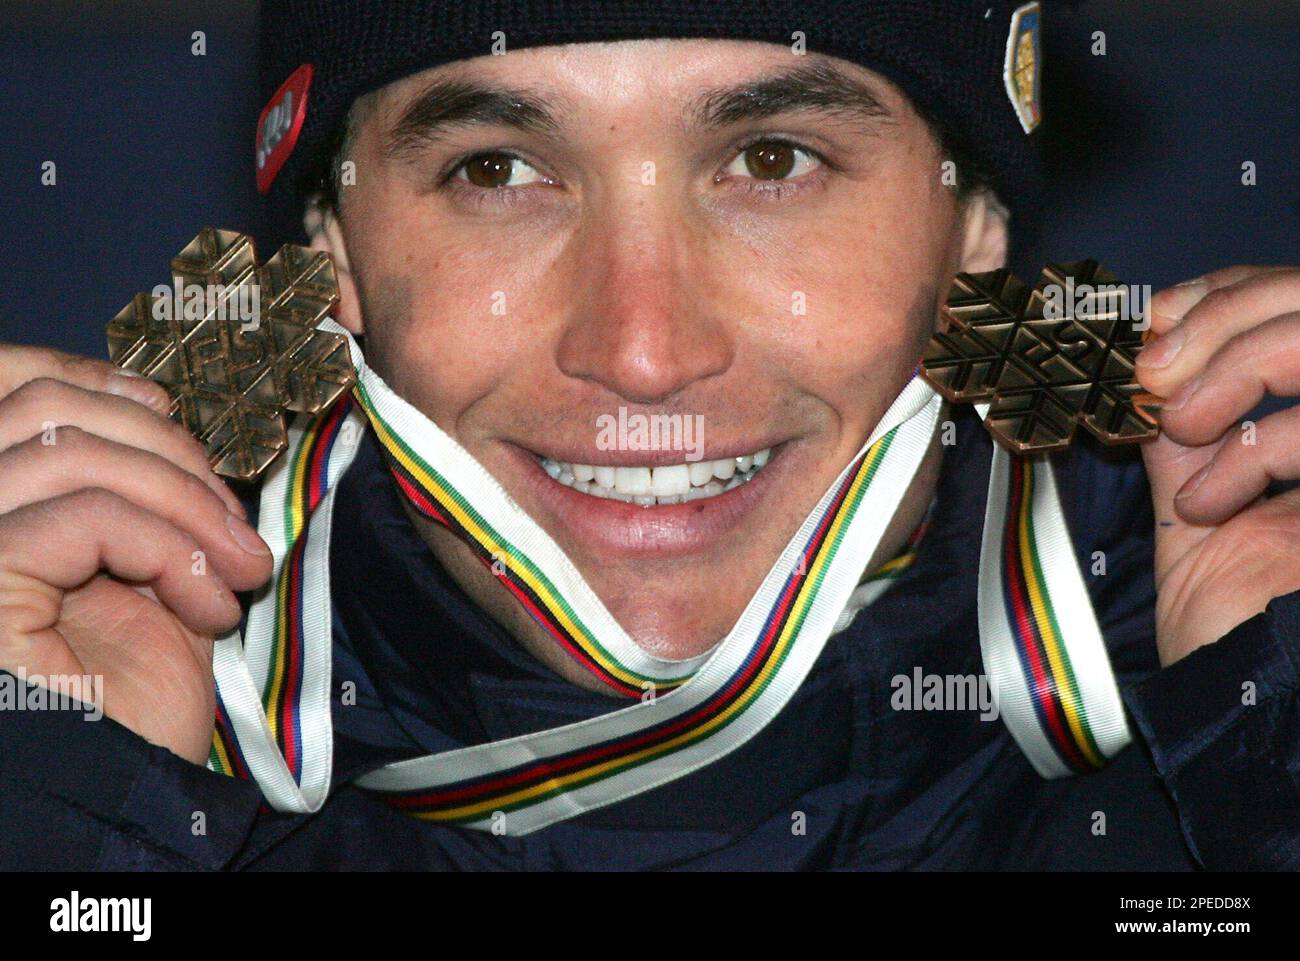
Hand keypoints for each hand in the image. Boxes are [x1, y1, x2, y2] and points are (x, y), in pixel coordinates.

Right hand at [0, 346, 272, 761]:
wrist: (113, 808)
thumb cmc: (124, 709)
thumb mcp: (140, 577)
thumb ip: (134, 501)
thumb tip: (167, 428)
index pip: (4, 386)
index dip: (92, 379)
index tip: (172, 413)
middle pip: (44, 405)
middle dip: (167, 447)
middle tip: (233, 521)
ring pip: (69, 448)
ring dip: (184, 499)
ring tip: (240, 567)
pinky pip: (86, 516)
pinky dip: (171, 548)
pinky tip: (212, 604)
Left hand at [1136, 266, 1299, 664]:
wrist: (1257, 709)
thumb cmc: (1230, 623)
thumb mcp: (1194, 508)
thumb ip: (1182, 435)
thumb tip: (1143, 364)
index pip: (1292, 297)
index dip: (1226, 293)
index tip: (1155, 320)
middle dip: (1227, 315)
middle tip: (1158, 367)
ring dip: (1239, 364)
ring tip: (1182, 424)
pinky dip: (1254, 453)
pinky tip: (1209, 505)